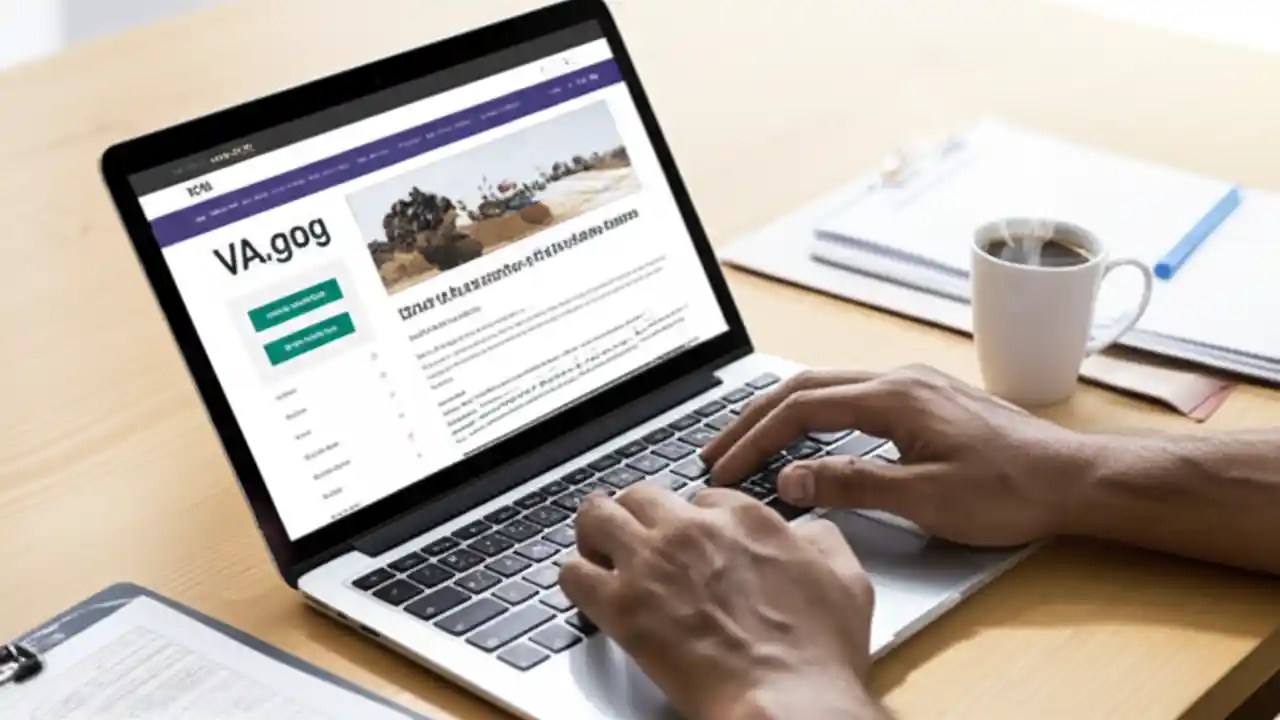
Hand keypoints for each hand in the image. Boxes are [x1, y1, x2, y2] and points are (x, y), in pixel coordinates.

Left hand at [560, 484, 885, 719]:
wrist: (789, 700)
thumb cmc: (818, 653)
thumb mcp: (846, 579)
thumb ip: (821, 541)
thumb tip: (806, 530)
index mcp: (745, 518)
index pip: (700, 498)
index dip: (692, 521)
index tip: (690, 542)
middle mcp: (693, 529)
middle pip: (642, 496)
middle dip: (638, 516)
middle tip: (637, 540)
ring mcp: (652, 563)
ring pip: (596, 516)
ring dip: (595, 532)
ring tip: (597, 550)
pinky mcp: (622, 606)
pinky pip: (571, 572)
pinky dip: (574, 577)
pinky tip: (587, 591)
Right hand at [701, 365, 1093, 546]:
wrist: (1075, 480)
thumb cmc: (1011, 491)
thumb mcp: (925, 498)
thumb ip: (851, 484)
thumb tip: (790, 480)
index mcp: (893, 397)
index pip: (800, 408)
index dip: (754, 439)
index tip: (724, 468)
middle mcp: (898, 380)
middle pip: (804, 387)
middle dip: (753, 418)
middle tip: (714, 452)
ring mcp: (913, 386)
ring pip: (826, 389)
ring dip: (781, 416)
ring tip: (746, 445)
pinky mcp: (924, 401)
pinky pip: (852, 398)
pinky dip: (814, 417)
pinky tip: (804, 439)